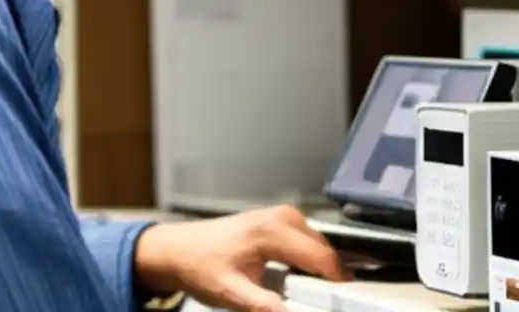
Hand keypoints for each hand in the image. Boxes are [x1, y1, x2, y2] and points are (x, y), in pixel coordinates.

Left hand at [133, 205, 350, 311]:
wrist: (177, 249)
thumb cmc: (198, 265)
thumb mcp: (232, 294)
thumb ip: (266, 307)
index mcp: (271, 232)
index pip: (323, 258)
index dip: (338, 284)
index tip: (341, 303)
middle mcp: (280, 217)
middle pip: (325, 250)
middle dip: (330, 277)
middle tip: (325, 302)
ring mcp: (280, 215)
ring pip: (319, 245)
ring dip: (320, 268)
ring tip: (310, 292)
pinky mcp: (277, 220)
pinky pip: (307, 240)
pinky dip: (309, 259)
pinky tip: (298, 277)